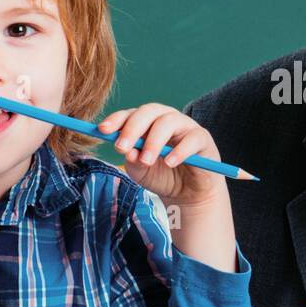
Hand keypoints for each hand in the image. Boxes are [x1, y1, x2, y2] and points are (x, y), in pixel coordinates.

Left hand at [97, 103, 224, 208]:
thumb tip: (124, 149)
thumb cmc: (163, 177)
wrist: (188, 195)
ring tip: (146, 161)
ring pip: (169, 122)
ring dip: (154, 141)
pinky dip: (180, 150)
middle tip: (121, 147)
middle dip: (132, 128)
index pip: (131, 114)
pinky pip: (192, 138)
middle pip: (149, 111)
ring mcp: (186, 126)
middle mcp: (166, 119)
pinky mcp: (203, 139)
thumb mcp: (141, 171)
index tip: (102, 130)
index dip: (116, 119)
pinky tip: (170, 162)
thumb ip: (132, 160)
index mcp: (148, 123)